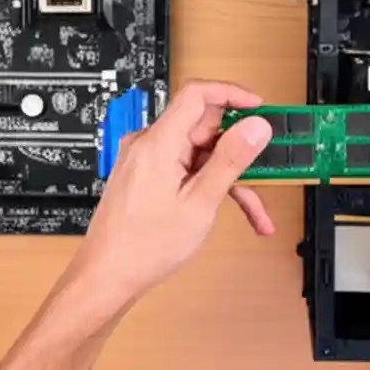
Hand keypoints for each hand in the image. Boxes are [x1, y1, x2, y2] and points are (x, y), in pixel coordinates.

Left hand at [72, 81, 274, 302]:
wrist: (107, 276)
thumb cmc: (143, 247)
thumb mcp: (200, 204)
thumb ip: (230, 160)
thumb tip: (255, 127)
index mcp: (158, 143)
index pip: (197, 94)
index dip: (232, 94)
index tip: (259, 107)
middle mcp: (148, 144)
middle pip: (204, 127)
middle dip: (237, 151)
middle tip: (263, 169)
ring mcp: (146, 159)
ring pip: (200, 153)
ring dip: (228, 178)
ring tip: (254, 212)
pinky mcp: (147, 173)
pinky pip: (186, 168)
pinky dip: (209, 186)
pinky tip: (230, 211)